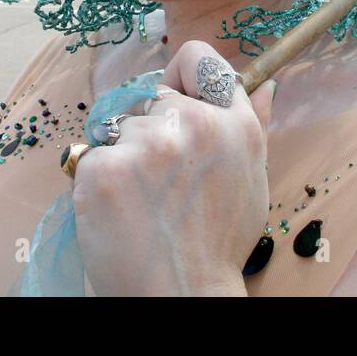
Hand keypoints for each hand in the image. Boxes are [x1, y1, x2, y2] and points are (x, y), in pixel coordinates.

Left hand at [71, 41, 275, 295]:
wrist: (182, 295)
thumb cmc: (216, 245)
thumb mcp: (251, 182)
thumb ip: (255, 126)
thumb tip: (267, 85)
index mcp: (235, 125)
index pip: (200, 60)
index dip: (181, 77)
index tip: (173, 98)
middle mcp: (194, 124)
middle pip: (150, 97)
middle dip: (148, 129)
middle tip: (159, 180)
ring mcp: (147, 144)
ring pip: (118, 128)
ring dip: (122, 157)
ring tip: (142, 203)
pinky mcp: (105, 167)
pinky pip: (90, 157)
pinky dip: (96, 183)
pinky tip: (118, 213)